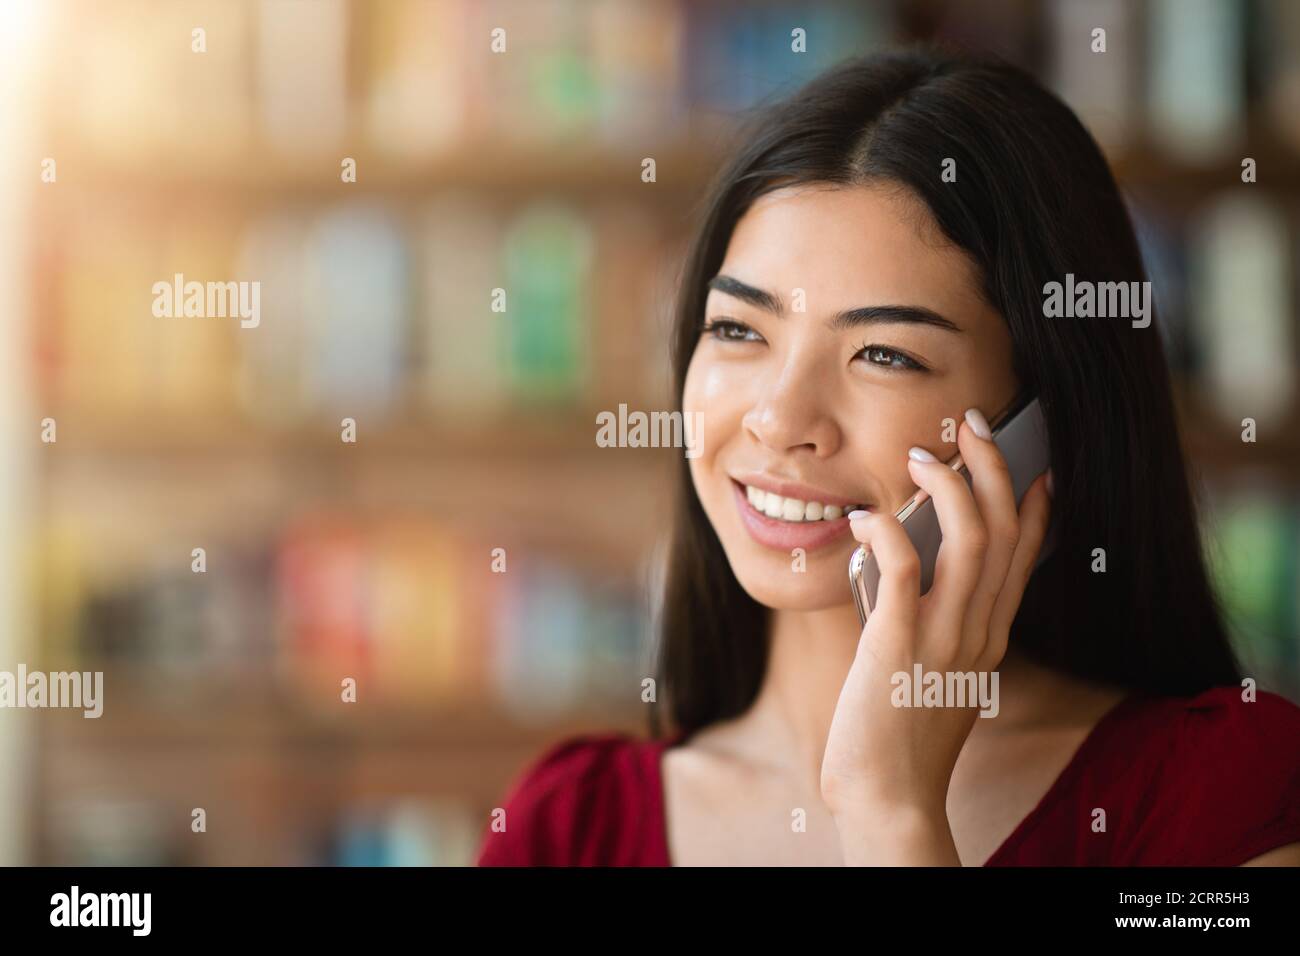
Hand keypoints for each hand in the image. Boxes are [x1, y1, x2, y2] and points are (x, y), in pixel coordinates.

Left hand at [820, 407, 1052, 863]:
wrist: (888, 795)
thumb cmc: (900, 731)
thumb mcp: (935, 668)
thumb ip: (934, 619)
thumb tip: (907, 564)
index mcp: (989, 635)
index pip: (1024, 554)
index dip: (1031, 502)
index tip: (1031, 463)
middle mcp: (978, 632)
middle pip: (1004, 531)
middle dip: (993, 468)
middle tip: (972, 424)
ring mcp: (943, 639)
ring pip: (970, 541)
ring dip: (950, 486)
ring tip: (922, 455)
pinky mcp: (899, 647)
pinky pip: (904, 570)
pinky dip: (889, 531)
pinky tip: (868, 515)